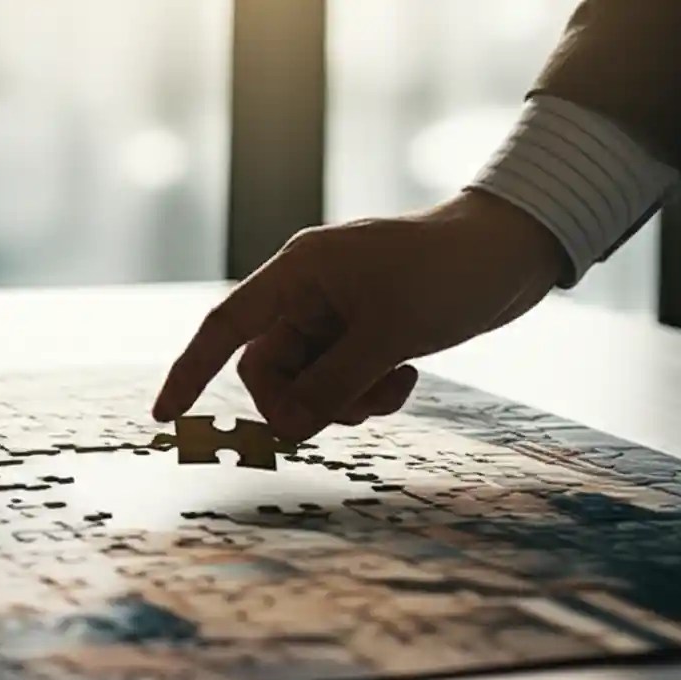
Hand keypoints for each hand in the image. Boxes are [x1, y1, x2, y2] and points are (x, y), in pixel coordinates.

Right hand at [152, 189, 567, 441]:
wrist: (514, 249)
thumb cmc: (449, 273)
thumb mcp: (387, 335)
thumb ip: (332, 385)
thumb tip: (289, 430)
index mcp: (297, 274)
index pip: (225, 326)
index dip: (190, 371)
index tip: (167, 416)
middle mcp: (308, 293)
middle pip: (269, 369)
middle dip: (301, 401)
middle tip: (339, 416)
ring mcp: (338, 314)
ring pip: (309, 381)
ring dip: (343, 401)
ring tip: (390, 388)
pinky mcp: (367, 331)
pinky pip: (343, 380)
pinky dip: (368, 391)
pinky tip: (404, 377)